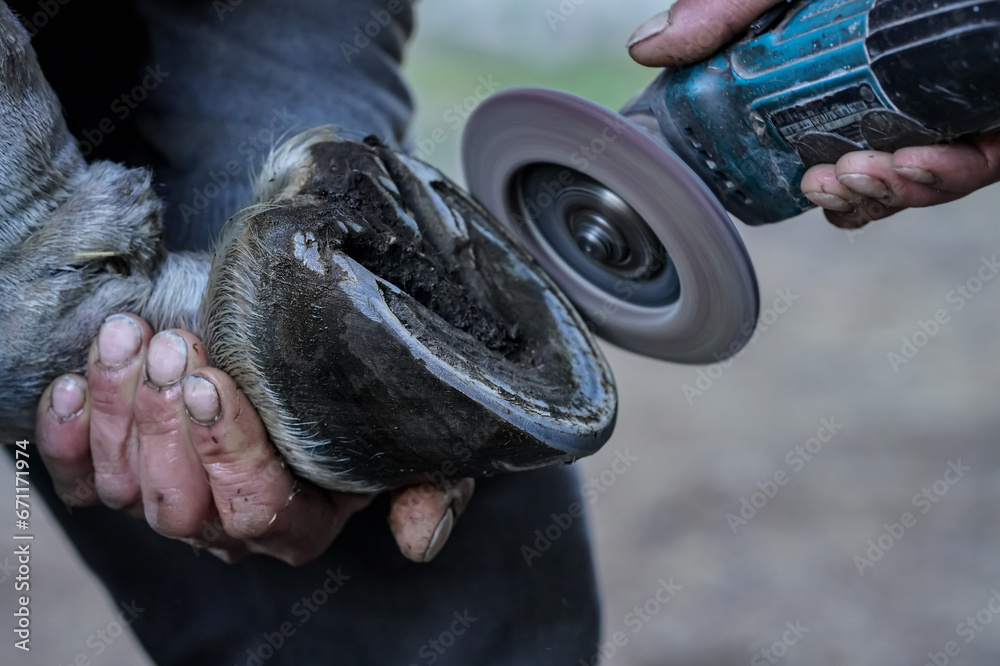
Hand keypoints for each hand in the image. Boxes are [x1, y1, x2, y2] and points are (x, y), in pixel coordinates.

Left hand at [35, 313, 473, 564]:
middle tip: (174, 348)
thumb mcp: (413, 429)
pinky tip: (78, 382)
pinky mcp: (125, 470)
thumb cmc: (358, 379)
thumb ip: (430, 483)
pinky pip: (81, 479)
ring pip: (127, 487)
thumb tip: (419, 538)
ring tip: (130, 338)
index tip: (214, 380)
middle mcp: (228, 523)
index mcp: (299, 520)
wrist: (298, 327)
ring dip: (120, 410)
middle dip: (168, 425)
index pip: (256, 510)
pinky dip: (70, 435)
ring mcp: (171, 498)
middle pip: (181, 508)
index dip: (228, 453)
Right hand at [627, 0, 999, 228]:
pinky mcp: (999, 123)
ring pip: (915, 182)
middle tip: (827, 183)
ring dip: (886, 193)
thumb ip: (725, 7)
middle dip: (846, 195)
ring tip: (866, 170)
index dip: (807, 178)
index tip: (797, 183)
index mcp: (853, 67)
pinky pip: (974, 170)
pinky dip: (943, 180)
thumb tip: (643, 48)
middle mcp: (902, 92)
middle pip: (866, 172)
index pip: (819, 136)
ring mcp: (952, 106)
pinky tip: (920, 162)